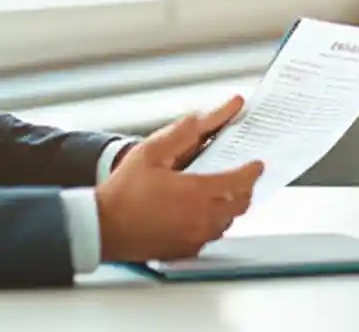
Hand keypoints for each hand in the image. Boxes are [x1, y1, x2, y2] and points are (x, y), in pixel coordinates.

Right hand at [95, 96, 263, 261]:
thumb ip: (191, 128)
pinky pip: (210, 235)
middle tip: (239, 174)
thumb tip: (226, 108)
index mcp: (198, 192)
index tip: (256, 163)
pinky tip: (195, 209)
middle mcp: (202, 219)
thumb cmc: (123, 190)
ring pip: (227, 221)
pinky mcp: (185, 250)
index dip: (252, 170)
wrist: (101, 227)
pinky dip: (211, 221)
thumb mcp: (154, 150)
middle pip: (240, 203)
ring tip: (215, 189)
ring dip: (227, 205)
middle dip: (244, 187)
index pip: (241, 181)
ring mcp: (195, 238)